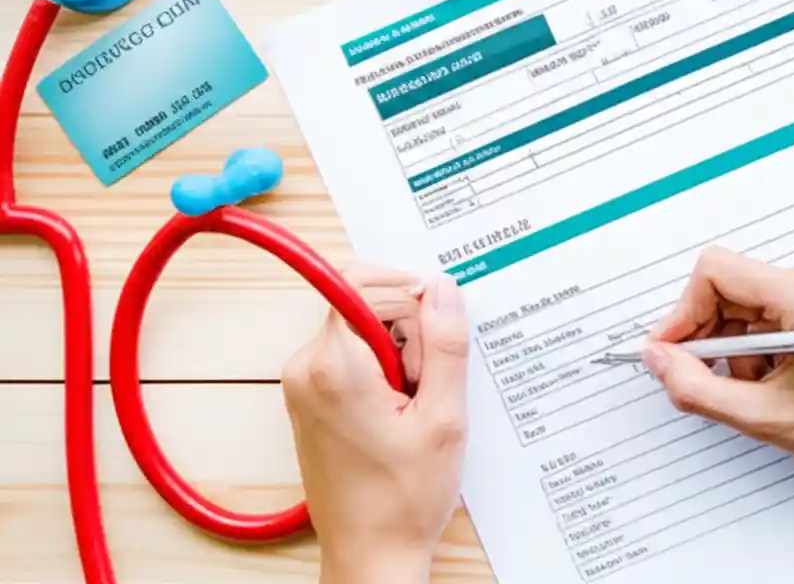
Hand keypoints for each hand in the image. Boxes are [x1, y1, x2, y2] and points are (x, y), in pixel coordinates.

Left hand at [282, 267, 468, 583]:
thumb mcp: (444, 418)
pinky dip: (386, 368)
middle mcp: (306, 367)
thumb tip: (443, 290)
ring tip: (416, 403)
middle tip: (428, 382)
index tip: (436, 337)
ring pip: (362, 327)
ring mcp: (303, 382)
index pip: (367, 284)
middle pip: (364, 301)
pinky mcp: (311, 395)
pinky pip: (353, 353)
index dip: (412, 300)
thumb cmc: (402, 500)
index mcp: (334, 367)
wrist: (371, 554)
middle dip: (408, 328)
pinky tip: (404, 409)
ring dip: (400, 351)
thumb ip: (446, 345)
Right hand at [643, 247, 793, 484]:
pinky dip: (758, 346)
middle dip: (711, 337)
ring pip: (745, 302)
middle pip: (728, 286)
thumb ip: (697, 387)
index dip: (684, 313)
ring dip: (737, 347)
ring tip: (759, 388)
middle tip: (709, 380)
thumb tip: (658, 359)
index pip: (717, 272)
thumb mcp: (764, 417)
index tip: (671, 351)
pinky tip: (775, 379)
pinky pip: (768, 310)